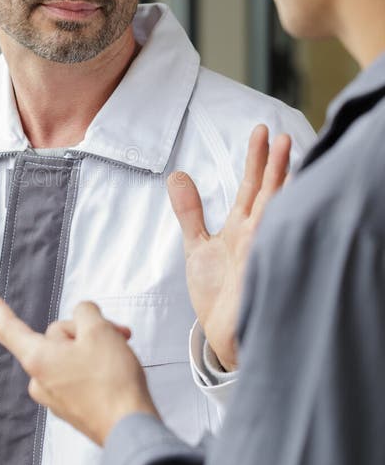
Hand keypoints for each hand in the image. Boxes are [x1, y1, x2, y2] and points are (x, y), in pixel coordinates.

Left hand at [0, 296, 159, 445]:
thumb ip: (85, 313)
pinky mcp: (73, 410)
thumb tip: (83, 317)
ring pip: (70, 356)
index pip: (10, 329)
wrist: (130, 428)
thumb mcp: (100, 331)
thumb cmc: (111, 380)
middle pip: (56, 338)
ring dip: (94, 348)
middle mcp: (40, 381)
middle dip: (84, 331)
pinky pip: (78, 377)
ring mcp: (56, 398)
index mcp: (38, 359)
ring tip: (121, 352)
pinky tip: (116, 372)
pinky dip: (95, 368)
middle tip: (114, 333)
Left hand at [168, 124, 290, 371]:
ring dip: (281, 188)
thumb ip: (189, 211)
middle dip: (275, 165)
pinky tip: (282, 204)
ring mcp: (260, 252)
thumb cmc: (217, 291)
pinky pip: (272, 246)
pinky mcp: (259, 273)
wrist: (221, 333)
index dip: (257, 159)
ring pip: (275, 213)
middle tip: (279, 135)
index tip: (260, 131)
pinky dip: (278, 226)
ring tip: (287, 159)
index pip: (252, 185)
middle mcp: (256, 235)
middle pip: (269, 193)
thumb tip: (176, 175)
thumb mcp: (196, 245)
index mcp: (242, 225)